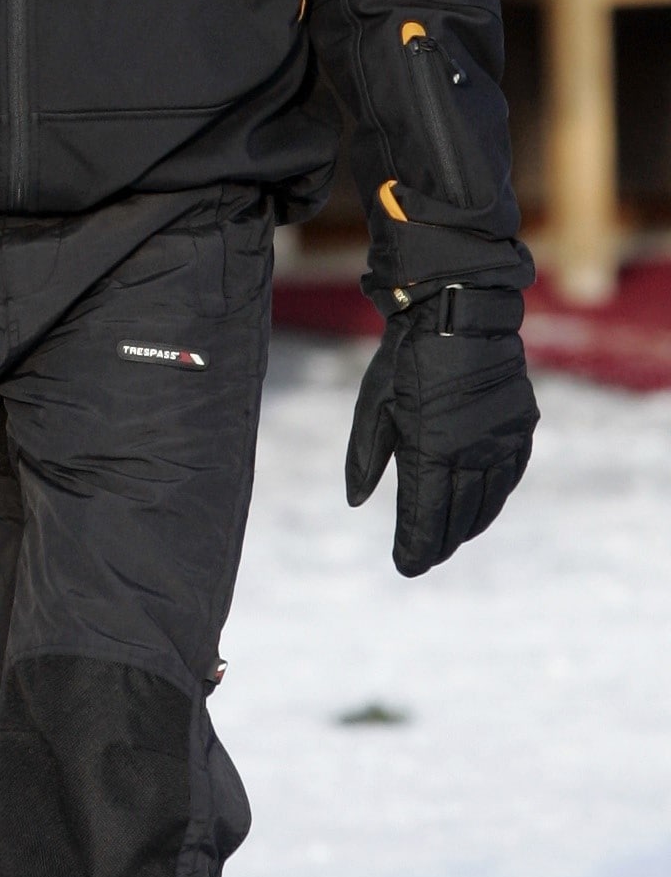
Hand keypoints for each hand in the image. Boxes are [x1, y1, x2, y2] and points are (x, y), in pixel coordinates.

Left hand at [346, 284, 536, 576]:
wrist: (460, 310)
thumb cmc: (406, 356)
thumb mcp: (374, 404)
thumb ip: (365, 457)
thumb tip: (356, 502)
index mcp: (431, 450)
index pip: (424, 518)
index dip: (415, 548)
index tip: (406, 566)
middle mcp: (471, 453)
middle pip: (457, 518)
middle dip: (439, 544)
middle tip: (424, 559)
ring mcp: (500, 441)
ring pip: (488, 502)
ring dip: (469, 526)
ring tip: (451, 539)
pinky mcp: (519, 426)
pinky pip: (510, 474)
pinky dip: (496, 496)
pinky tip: (483, 504)